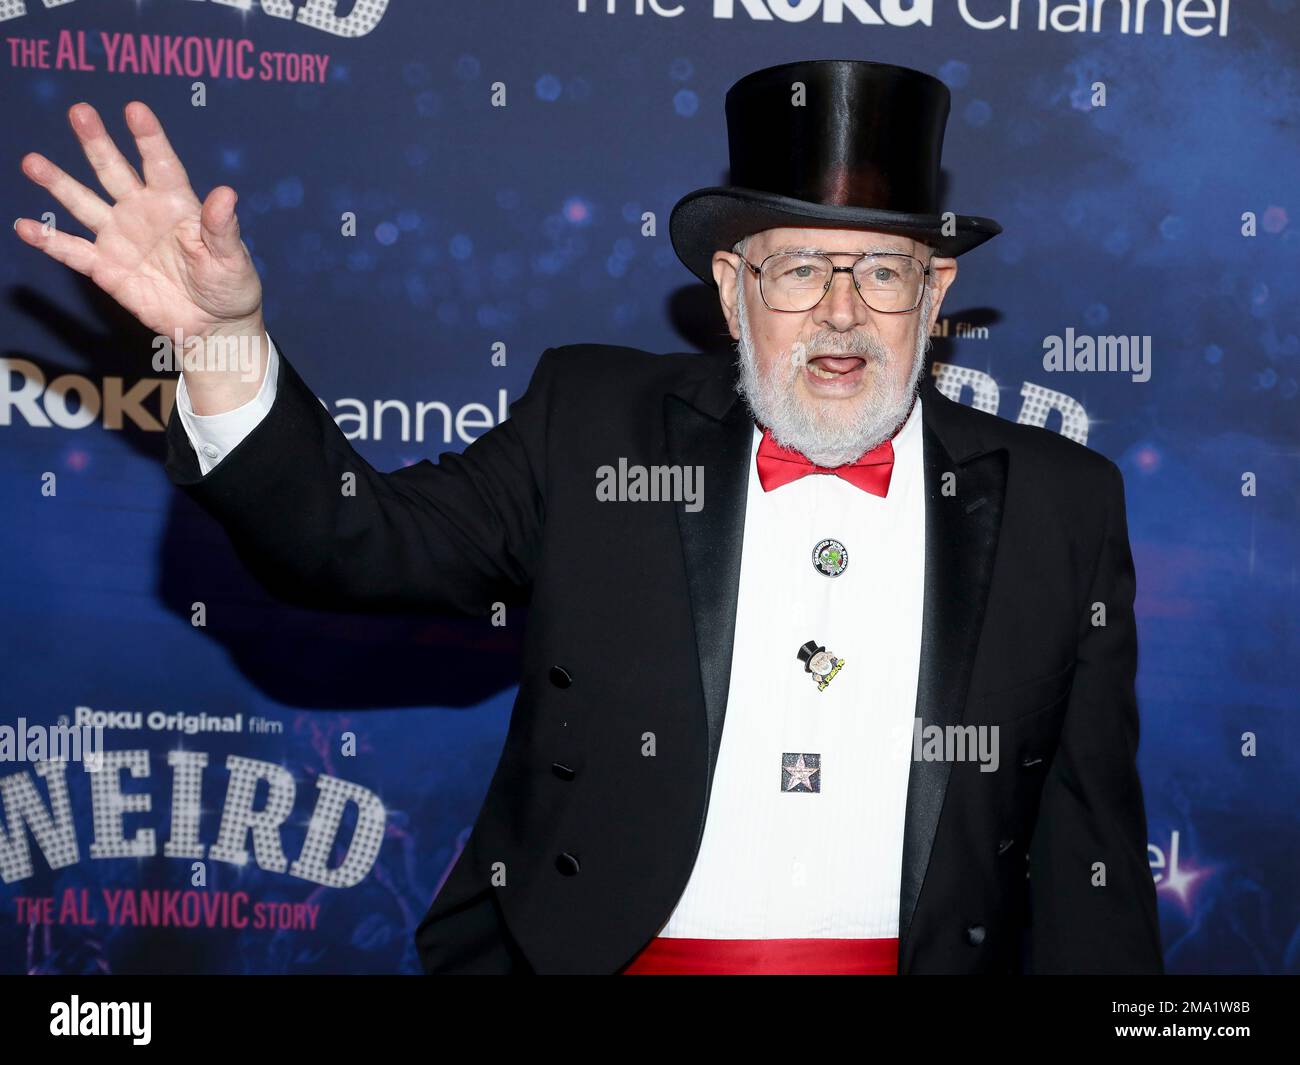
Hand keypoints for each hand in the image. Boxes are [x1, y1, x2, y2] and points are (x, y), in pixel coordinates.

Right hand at [15, 101, 265, 408]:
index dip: (148, 138)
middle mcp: (143, 213)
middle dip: (96, 143)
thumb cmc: (230, 286)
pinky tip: (25, 227)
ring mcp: (120, 238)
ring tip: (33, 162)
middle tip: (79, 111)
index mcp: (176, 205)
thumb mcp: (232, 259)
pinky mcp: (106, 268)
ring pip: (83, 203)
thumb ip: (223, 228)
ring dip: (58, 183)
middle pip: (114, 171)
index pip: (161, 165)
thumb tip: (226, 193)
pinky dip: (49, 240)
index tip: (135, 109)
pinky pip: (72, 251)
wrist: (213, 325)